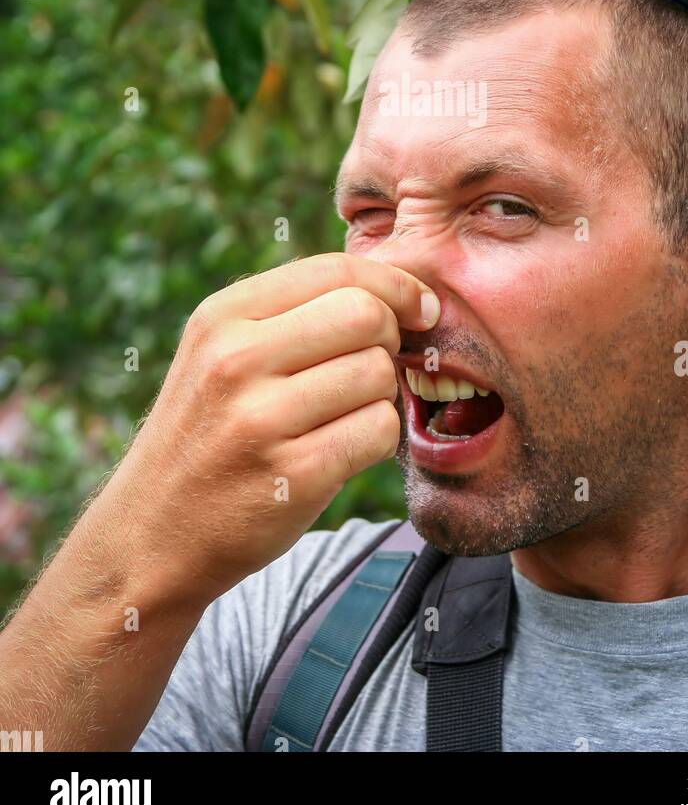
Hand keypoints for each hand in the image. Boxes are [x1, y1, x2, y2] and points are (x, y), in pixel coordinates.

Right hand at [96, 254, 438, 601]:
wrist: (152, 533)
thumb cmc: (209, 433)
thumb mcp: (221, 353)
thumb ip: (296, 313)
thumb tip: (404, 291)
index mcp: (222, 316)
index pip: (336, 270)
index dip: (394, 285)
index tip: (418, 308)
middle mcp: (236, 360)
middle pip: (366, 315)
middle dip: (390, 339)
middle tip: (372, 366)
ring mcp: (262, 419)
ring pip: (378, 373)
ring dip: (381, 394)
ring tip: (343, 414)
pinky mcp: (293, 475)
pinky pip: (379, 430)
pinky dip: (377, 438)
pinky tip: (343, 448)